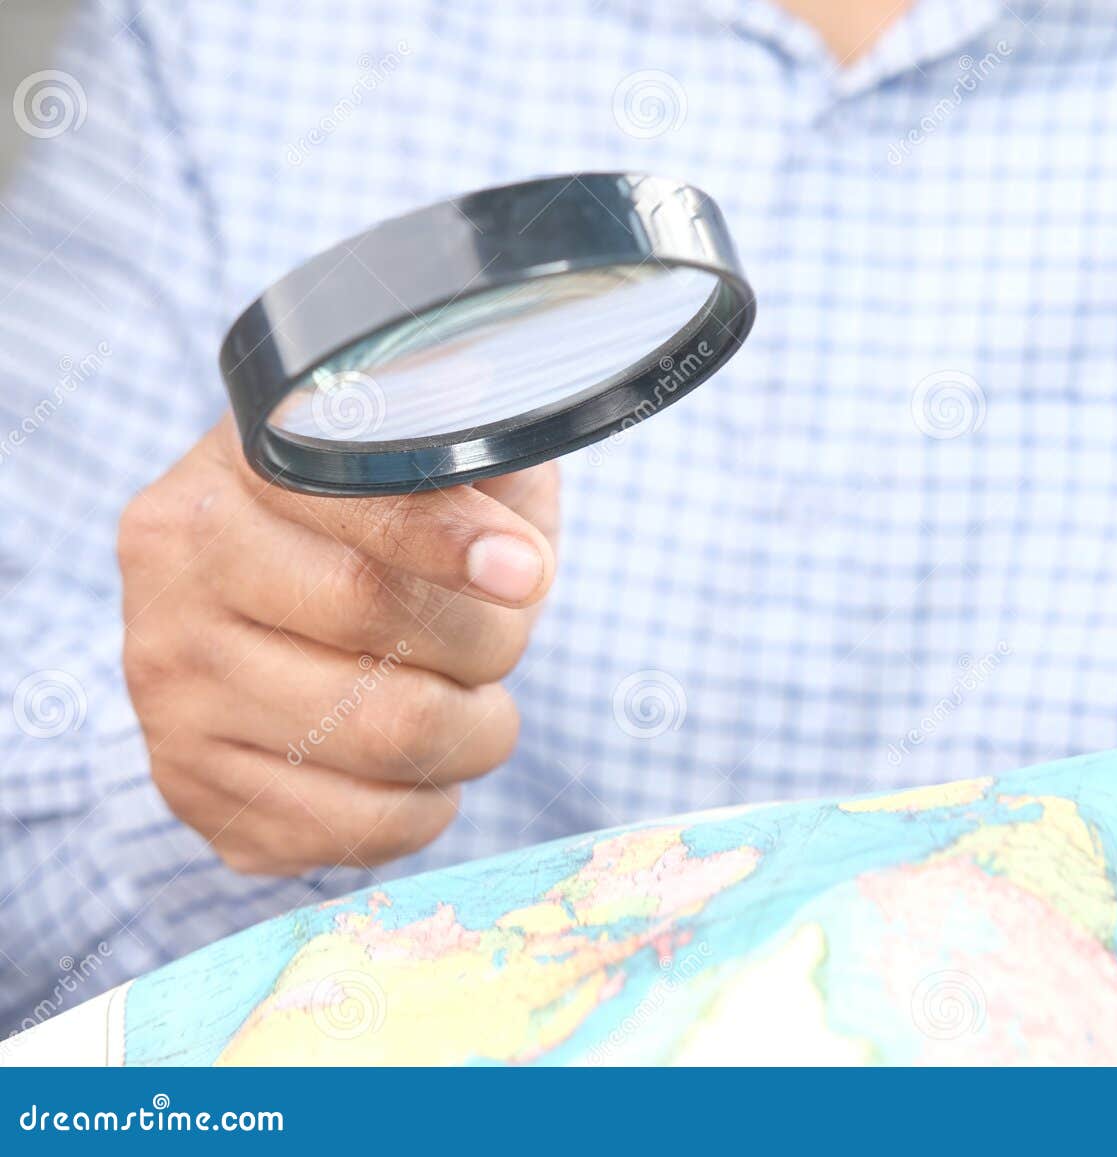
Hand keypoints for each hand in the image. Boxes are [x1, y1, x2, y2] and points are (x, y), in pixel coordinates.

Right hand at [116, 417, 558, 874]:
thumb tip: (481, 395)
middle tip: (504, 642)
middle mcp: (174, 583)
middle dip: (488, 643)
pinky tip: (425, 770)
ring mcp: (171, 694)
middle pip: (378, 628)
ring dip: (475, 732)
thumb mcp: (420, 455)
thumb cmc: (374, 527)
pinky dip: (427, 807)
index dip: (454, 545)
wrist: (259, 613)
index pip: (358, 517)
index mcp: (230, 479)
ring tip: (478, 707)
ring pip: (384, 740)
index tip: (527, 572)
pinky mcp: (193, 788)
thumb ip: (456, 435)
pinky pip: (355, 828)